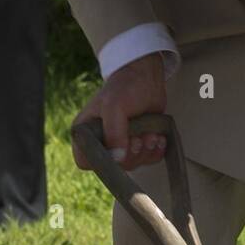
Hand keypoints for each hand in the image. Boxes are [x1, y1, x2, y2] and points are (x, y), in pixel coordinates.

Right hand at [71, 53, 167, 171]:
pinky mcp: (139, 144)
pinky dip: (155, 151)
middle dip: (131, 154)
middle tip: (140, 138)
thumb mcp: (114, 106)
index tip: (119, 149)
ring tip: (152, 135)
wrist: (146, 77)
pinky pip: (148, 160)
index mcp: (86, 132)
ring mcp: (121, 144)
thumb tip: (118, 158)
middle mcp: (101, 142)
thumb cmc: (124, 87)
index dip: (102, 161)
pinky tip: (158, 138)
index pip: (85, 161)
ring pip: (133, 164)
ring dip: (146, 151)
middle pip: (114, 166)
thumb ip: (114, 133)